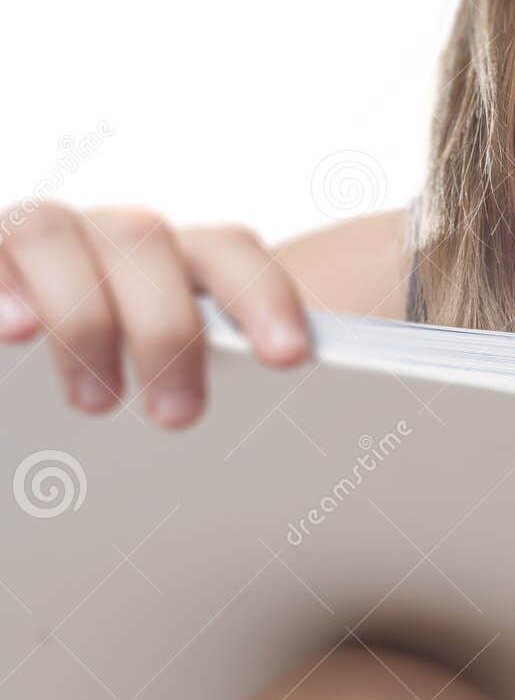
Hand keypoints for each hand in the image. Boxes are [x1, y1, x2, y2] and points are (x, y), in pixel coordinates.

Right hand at [0, 201, 308, 427]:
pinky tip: (14, 333)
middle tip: (178, 419)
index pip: (231, 254)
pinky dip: (0, 284)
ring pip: (56, 234)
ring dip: (81, 316)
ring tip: (96, 403)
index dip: (263, 297)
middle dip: (166, 330)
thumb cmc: (150, 393)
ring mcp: (48, 241)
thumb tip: (300, 465)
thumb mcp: (197, 388)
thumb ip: (235, 391)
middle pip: (146, 244)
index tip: (289, 358)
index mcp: (185, 261)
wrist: (35, 389)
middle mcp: (115, 238)